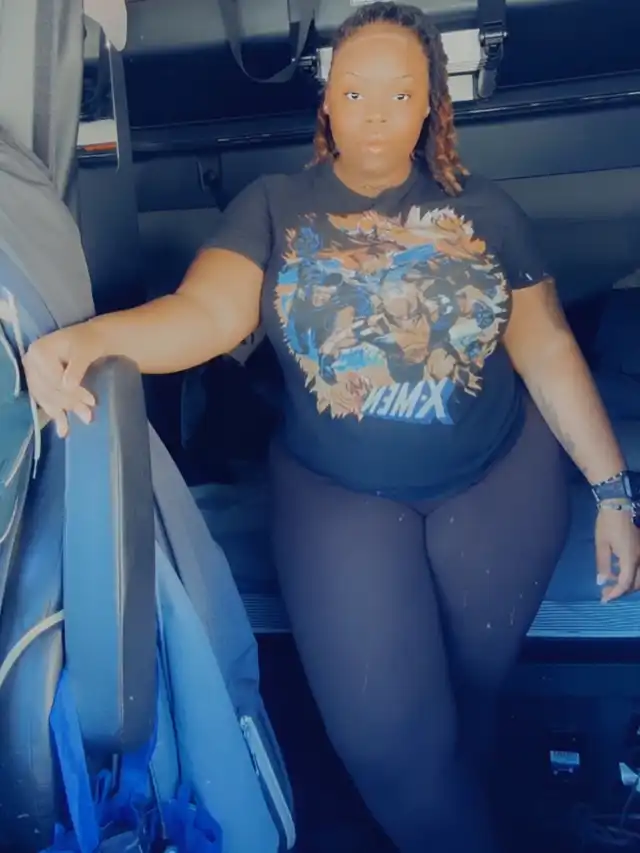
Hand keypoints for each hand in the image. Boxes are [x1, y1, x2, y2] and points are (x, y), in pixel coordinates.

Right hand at [22, 322, 105, 437]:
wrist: (88, 339)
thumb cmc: (89, 342)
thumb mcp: (86, 352)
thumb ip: (76, 369)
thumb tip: (67, 386)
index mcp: (40, 351)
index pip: (54, 378)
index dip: (72, 392)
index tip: (92, 402)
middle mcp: (31, 362)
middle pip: (49, 389)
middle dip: (70, 404)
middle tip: (89, 417)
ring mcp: (32, 373)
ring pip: (46, 398)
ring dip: (62, 413)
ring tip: (74, 428)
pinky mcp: (37, 383)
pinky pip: (44, 400)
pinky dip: (54, 414)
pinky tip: (63, 428)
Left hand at [595, 507, 639, 602]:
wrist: (619, 505)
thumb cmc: (608, 524)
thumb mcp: (601, 544)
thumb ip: (603, 564)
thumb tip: (602, 582)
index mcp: (630, 558)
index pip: (626, 583)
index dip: (615, 593)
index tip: (604, 599)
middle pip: (636, 583)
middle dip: (622, 591)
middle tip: (606, 592)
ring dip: (628, 584)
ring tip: (611, 584)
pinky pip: (639, 568)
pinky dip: (631, 574)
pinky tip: (617, 572)